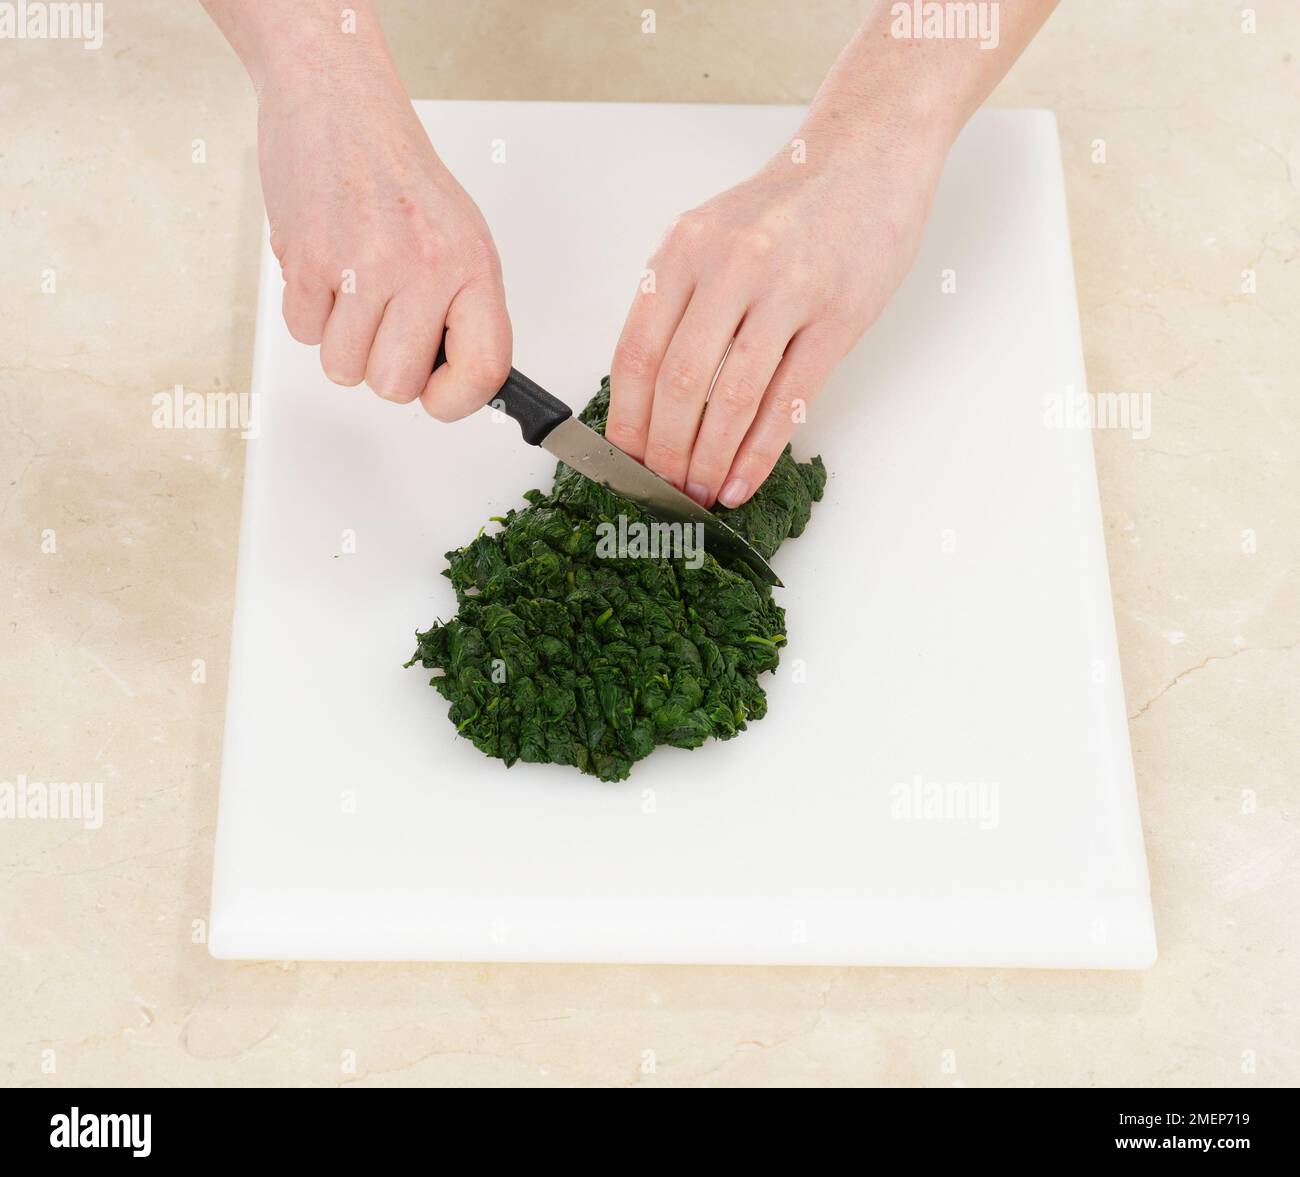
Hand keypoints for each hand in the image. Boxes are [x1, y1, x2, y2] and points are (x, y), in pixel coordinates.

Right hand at [258, 74, 510, 419]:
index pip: (483, 369)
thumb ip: (463, 311)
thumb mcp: (461, 239)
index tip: (440, 396)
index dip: (457, 400)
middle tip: (383, 319)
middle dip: (384, 366)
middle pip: (397, 386)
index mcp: (471, 266)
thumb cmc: (398, 175)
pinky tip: (325, 267)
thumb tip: (456, 381)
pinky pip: (303, 334)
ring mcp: (362, 265)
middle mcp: (422, 268)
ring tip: (354, 290)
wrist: (338, 100)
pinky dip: (309, 313)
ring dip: (343, 343)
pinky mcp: (306, 259)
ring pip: (345, 369)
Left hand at [607, 131, 942, 506]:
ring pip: (731, 399)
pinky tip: (743, 481)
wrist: (868, 154)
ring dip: (709, 460)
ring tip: (700, 493)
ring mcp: (787, 291)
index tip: (621, 460)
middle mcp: (729, 266)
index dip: (626, 419)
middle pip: (679, 382)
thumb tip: (651, 396)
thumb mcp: (714, 234)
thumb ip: (681, 301)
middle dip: (664, 451)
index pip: (637, 351)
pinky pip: (788, 401)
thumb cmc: (790, 204)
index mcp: (685, 248)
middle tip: (660, 489)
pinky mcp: (838, 317)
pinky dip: (759, 453)